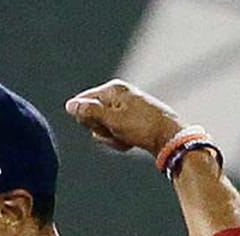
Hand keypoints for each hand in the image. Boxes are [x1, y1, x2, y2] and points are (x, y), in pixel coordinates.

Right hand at [65, 79, 184, 154]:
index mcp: (113, 89)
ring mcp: (124, 107)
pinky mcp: (130, 118)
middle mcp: (118, 94)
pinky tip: (130, 141)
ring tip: (126, 138)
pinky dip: (119, 139)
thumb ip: (89, 112)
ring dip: (110, 137)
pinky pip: (114, 130)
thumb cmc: (143, 127)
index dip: (86, 118)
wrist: (170, 137)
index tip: (102, 125)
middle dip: (100, 128)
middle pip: (91, 115)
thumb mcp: (113, 120)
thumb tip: (70, 105)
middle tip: (116, 131)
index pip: (81, 102)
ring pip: (102, 127)